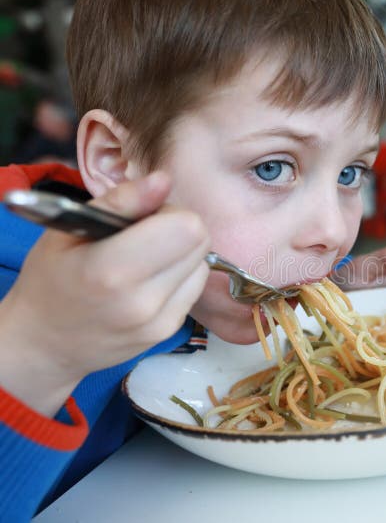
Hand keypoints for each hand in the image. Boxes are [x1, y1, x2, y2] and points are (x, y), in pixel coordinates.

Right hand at [0, 172, 209, 416]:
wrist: (45, 342)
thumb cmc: (52, 278)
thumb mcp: (69, 228)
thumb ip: (122, 201)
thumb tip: (164, 180)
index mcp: (112, 271)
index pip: (186, 228)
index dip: (170, 211)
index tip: (145, 216)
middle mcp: (142, 301)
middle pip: (200, 242)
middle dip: (178, 227)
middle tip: (145, 235)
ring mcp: (159, 321)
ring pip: (203, 264)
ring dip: (182, 253)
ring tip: (144, 259)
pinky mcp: (169, 332)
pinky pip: (195, 288)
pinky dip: (179, 276)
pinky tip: (148, 280)